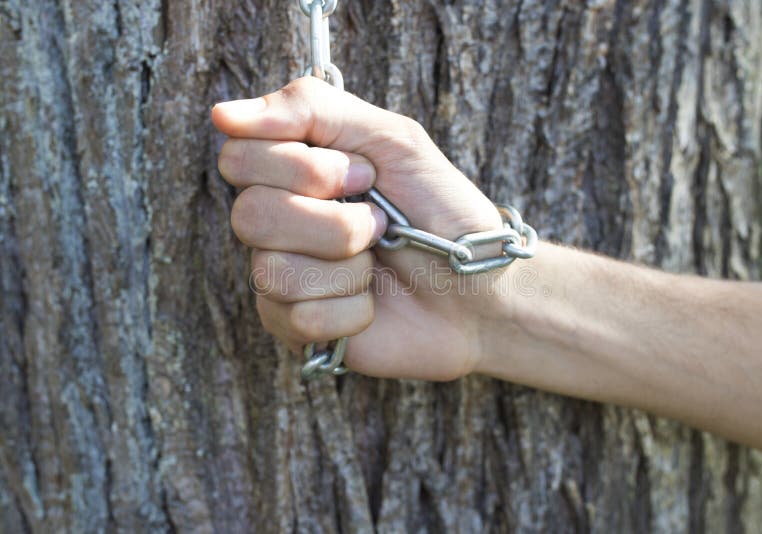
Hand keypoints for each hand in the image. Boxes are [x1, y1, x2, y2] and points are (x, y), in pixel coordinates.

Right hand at [211, 77, 511, 379]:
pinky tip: (373, 303)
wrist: (481, 290)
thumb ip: (312, 109)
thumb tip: (223, 113)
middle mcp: (277, 222)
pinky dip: (353, 308)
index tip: (365, 174)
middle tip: (381, 223)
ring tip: (378, 264)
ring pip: (272, 270)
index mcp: (292, 171)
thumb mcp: (392, 138)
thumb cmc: (441, 211)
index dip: (303, 167)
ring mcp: (283, 277)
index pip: (239, 157)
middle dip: (334, 221)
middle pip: (249, 216)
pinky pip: (299, 317)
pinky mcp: (296, 327)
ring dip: (348, 266)